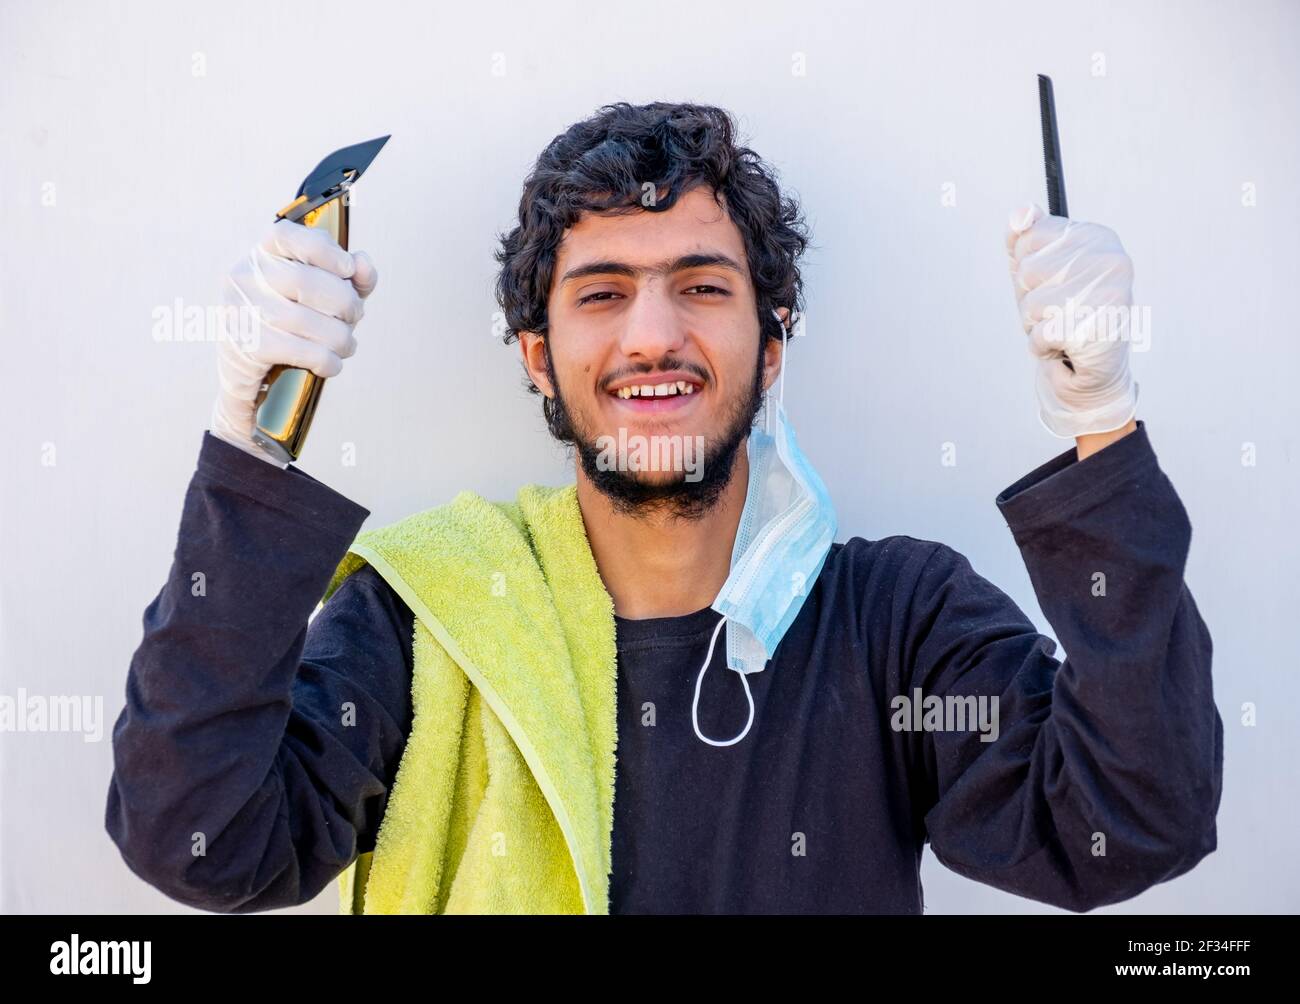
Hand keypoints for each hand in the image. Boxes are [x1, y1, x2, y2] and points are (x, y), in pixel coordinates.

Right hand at [209, 219, 378, 465]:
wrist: (250, 376)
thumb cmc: (293, 327)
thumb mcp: (324, 298)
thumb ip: (348, 278)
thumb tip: (363, 263)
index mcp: (261, 255)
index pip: (285, 235)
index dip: (322, 248)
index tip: (348, 268)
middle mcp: (244, 277)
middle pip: (305, 280)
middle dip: (344, 302)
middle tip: (355, 319)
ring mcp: (240, 311)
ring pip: (304, 319)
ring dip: (339, 337)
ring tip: (346, 345)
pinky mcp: (246, 347)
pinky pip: (298, 350)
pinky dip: (326, 360)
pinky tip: (331, 364)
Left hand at [1006, 203, 1138, 437]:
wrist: (1089, 372)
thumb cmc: (1061, 316)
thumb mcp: (1036, 273)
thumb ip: (1025, 239)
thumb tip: (1019, 214)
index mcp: (1097, 237)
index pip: (1029, 237)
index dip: (1025, 268)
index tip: (1048, 282)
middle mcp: (1111, 259)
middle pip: (1027, 272)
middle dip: (1029, 299)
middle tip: (1056, 311)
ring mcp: (1109, 293)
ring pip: (1032, 305)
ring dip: (1035, 325)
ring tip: (1061, 328)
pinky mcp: (1099, 328)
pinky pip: (1041, 333)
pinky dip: (1042, 346)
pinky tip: (1064, 347)